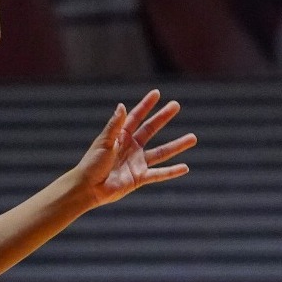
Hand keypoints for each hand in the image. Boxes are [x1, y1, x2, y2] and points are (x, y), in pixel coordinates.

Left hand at [68, 90, 195, 208]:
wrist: (87, 188)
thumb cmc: (91, 164)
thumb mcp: (104, 142)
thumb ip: (115, 126)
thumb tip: (122, 106)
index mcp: (120, 136)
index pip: (136, 117)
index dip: (146, 105)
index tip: (157, 93)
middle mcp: (131, 147)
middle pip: (151, 129)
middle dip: (163, 118)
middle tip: (176, 105)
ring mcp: (136, 163)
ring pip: (161, 152)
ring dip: (177, 145)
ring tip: (193, 137)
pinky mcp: (139, 178)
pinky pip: (159, 174)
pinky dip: (172, 172)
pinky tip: (185, 167)